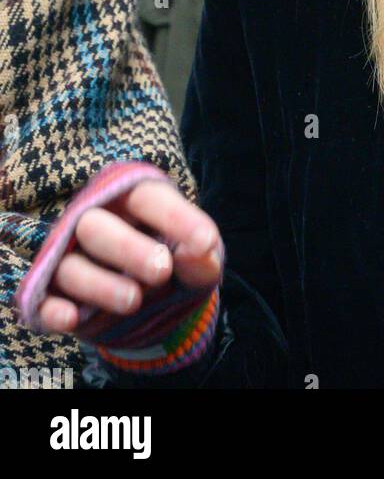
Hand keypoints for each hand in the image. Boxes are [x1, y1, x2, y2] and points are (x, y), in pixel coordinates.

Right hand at [34, 178, 222, 336]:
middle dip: (127, 248)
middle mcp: (94, 222)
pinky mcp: (54, 295)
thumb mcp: (199, 260)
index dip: (176, 218)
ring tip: (134, 300)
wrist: (157, 305)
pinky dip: (53, 309)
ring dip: (100, 284)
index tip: (206, 243)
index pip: (148, 199)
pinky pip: (44, 300)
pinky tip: (71, 318)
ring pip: (71, 266)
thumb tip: (203, 253)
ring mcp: (69, 258)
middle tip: (161, 269)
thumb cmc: (177, 264)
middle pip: (96, 225)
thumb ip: (203, 256)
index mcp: (132, 200)